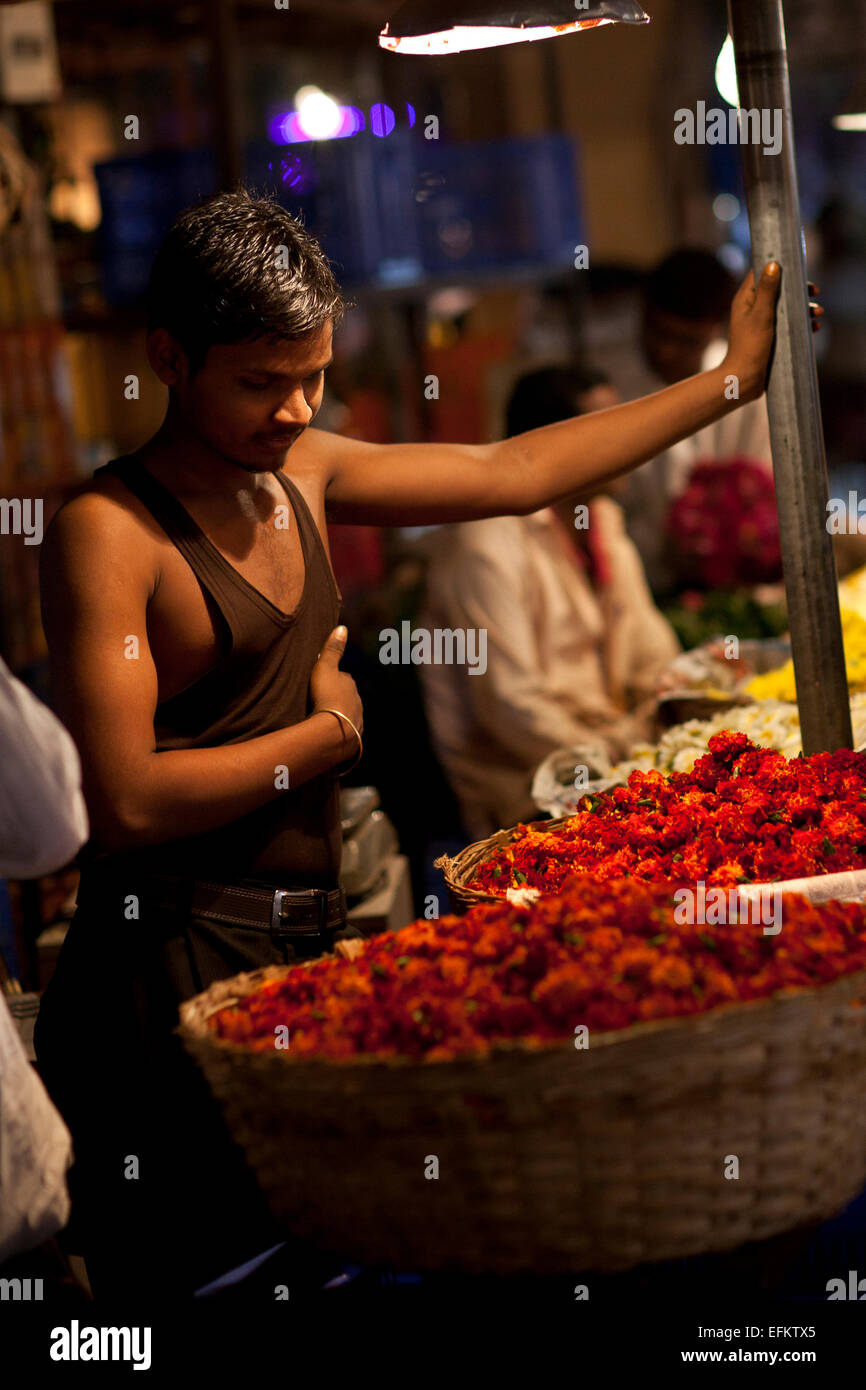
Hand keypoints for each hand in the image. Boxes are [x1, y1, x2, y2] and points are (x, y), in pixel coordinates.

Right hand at [310, 624, 363, 741]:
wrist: (334, 731)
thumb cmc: (327, 696)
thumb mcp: (325, 668)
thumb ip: (333, 649)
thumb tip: (342, 627)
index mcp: (350, 685)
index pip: (343, 678)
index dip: (333, 679)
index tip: (322, 682)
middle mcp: (357, 703)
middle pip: (347, 697)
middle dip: (337, 698)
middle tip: (321, 700)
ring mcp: (356, 722)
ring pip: (347, 715)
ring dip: (338, 715)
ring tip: (324, 719)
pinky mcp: (352, 739)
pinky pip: (344, 732)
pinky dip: (338, 731)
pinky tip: (329, 734)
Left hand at [723, 264, 824, 403]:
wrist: (744, 379)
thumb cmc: (749, 346)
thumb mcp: (761, 314)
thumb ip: (768, 290)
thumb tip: (774, 264)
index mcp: (746, 299)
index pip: (761, 273)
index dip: (778, 267)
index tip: (796, 267)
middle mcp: (753, 308)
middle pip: (779, 290)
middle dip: (798, 291)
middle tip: (814, 292)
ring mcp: (762, 322)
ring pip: (786, 308)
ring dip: (803, 308)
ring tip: (817, 314)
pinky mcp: (770, 336)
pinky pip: (788, 325)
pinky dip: (801, 324)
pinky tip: (813, 328)